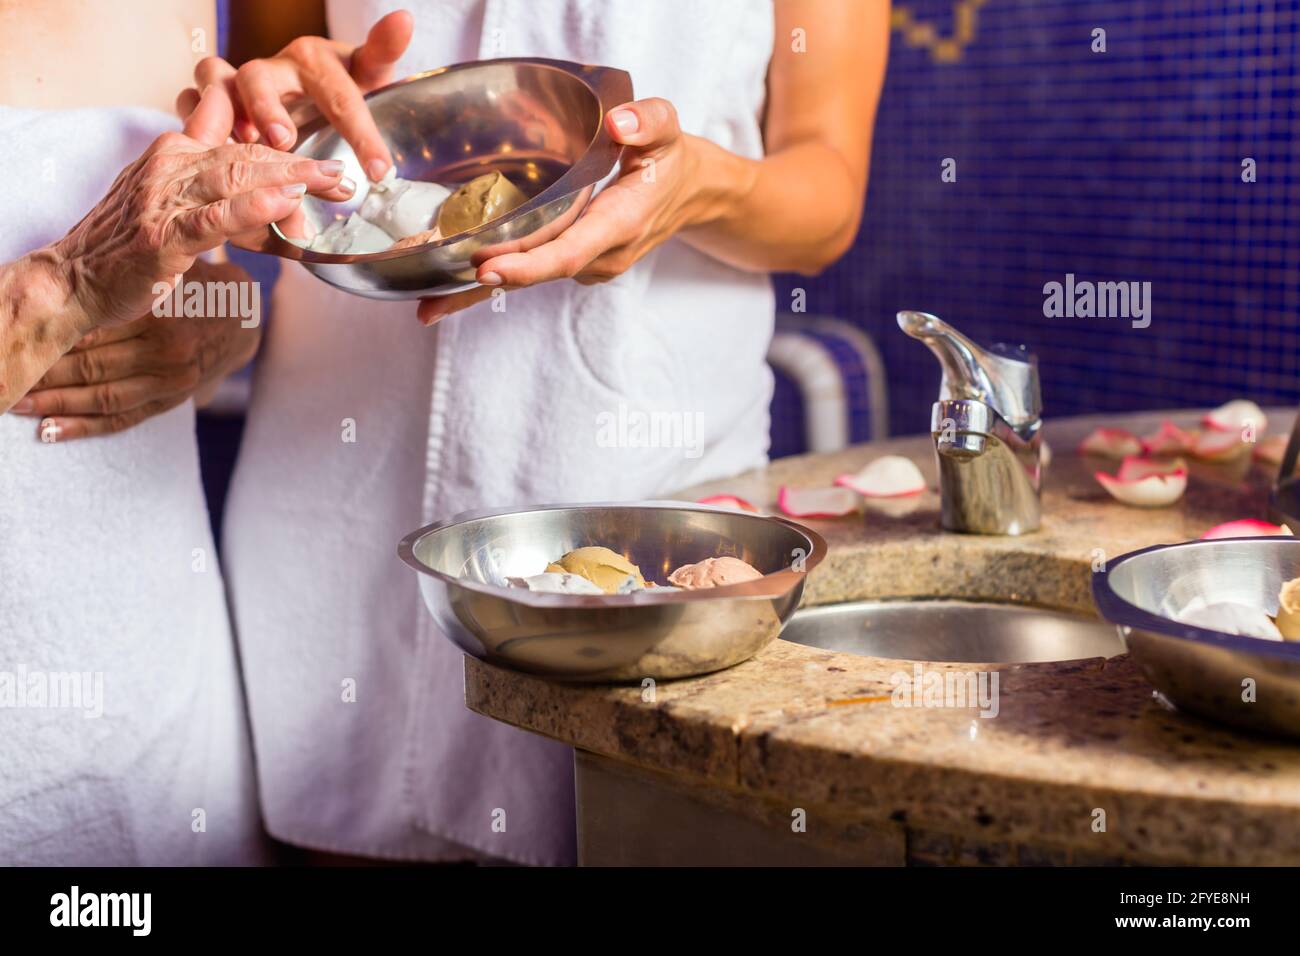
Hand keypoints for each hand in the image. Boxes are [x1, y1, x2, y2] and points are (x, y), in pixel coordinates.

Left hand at [11, 260, 261, 440]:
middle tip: (1, 378)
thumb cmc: (196, 287)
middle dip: (42, 375)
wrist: (245, 320)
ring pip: (101, 396)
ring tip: (15, 405)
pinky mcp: (171, 401)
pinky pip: (122, 419)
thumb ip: (124, 282)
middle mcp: (165, 350)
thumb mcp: (166, 272)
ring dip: (55, 404)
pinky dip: (83, 427)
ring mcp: (170, 380)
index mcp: (158, 313)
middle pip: (89, 366)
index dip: (47, 342)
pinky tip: (50, 432)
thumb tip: (57, 287)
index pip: (89, 332)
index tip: (13, 343)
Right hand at [53, 83, 346, 334]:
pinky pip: (213, 216)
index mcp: (175, 153)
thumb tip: (261, 179)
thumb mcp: (170, 199)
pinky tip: (284, 203)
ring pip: (235, 178)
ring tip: (328, 183)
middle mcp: (170, 166)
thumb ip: (209, 181)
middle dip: (299, 167)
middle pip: (247, 157)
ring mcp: (164, 199)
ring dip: (287, 180)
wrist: (74, 279)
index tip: (328, 166)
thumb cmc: (127, 244)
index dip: (288, 151)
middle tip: (343, 177)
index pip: (241, 142)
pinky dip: (251, 208)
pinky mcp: (162, 235)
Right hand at [177, 10, 413, 182]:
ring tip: (243, 141)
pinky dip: (193, 118)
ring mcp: (237, 85)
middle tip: (284, 139)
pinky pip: (189, 101)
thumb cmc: (341, 84)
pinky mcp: (215, 104)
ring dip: (223, 109)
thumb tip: (403, 18)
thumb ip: (383, 51)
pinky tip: (210, 147)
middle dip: (267, 107)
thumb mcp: (368, 73)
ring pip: (213, 80)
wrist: (308, 91)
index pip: (339, 94)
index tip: (380, 170)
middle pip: (258, 77)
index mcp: (313, 60)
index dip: (360, 134)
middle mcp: (272, 69)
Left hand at [415, 97, 720, 324]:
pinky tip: (443, 300)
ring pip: (529, 279)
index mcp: (621, 223)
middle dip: (488, 282)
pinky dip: (488, 286)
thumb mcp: (668, 130)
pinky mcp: (574, 265)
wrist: (690, 196)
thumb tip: (618, 124)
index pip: (570, 250)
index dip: (528, 263)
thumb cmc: (670, 159)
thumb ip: (648, 122)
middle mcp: (602, 255)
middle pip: (538, 272)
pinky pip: (530, 275)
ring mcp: (589, 266)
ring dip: (479, 291)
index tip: (488, 269)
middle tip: (435, 288)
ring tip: (426, 304)